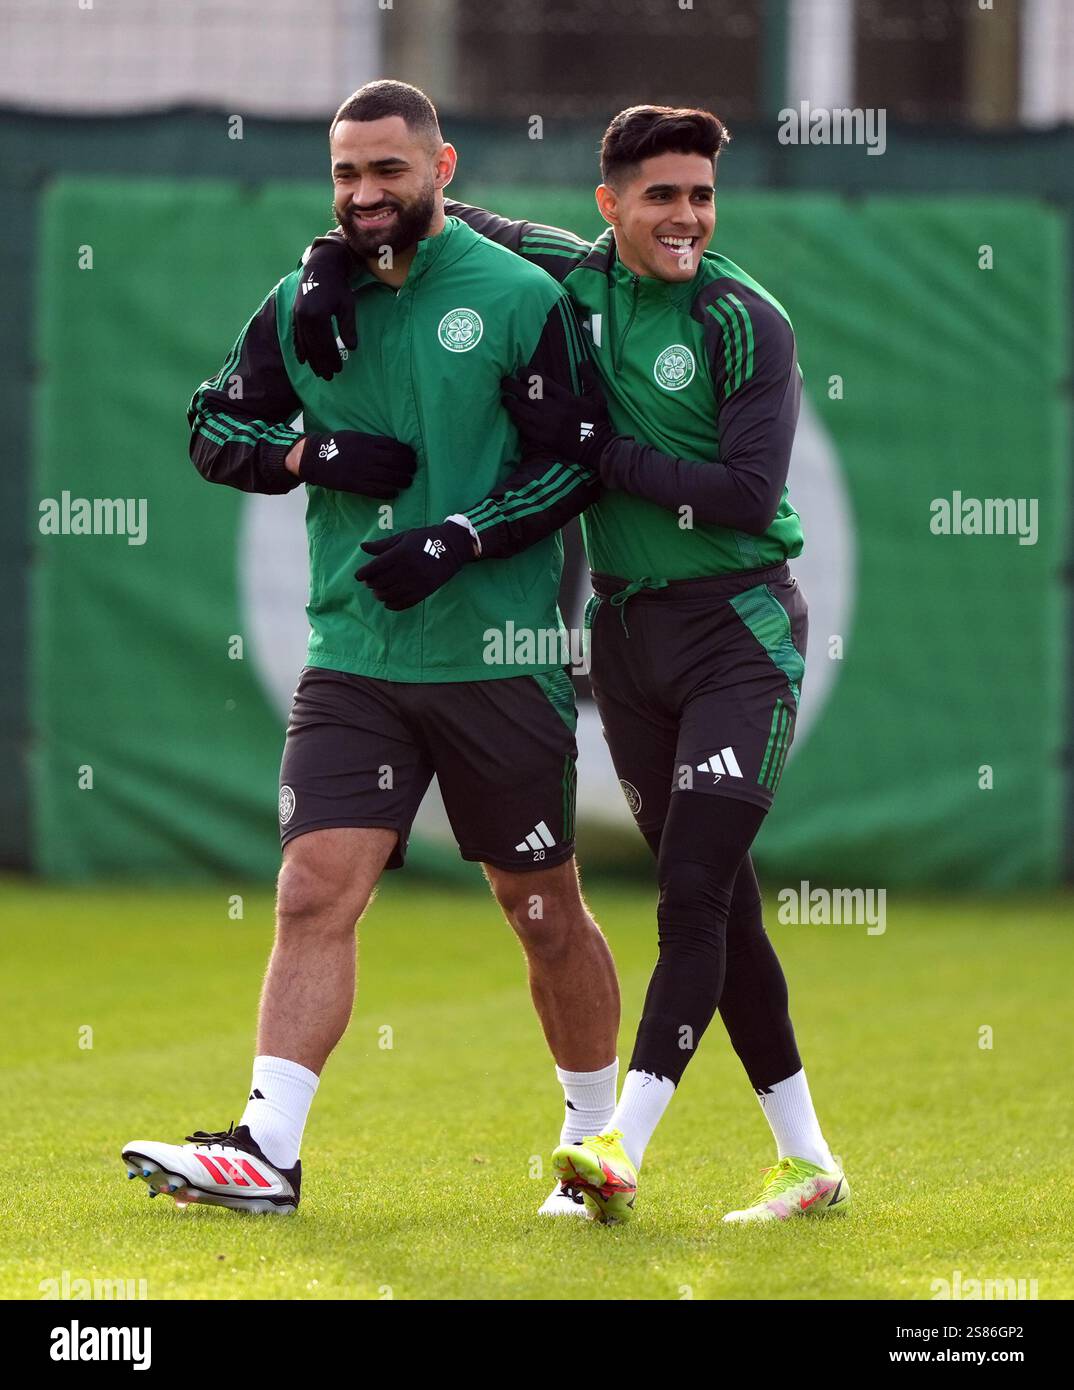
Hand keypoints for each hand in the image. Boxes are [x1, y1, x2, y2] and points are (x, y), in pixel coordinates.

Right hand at [292, 239, 357, 379]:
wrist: (321, 268)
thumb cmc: (338, 287)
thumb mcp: (347, 306)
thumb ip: (348, 327)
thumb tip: (351, 348)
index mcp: (318, 316)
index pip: (325, 344)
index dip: (331, 358)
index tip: (339, 370)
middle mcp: (304, 318)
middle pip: (313, 347)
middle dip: (321, 363)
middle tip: (329, 377)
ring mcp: (297, 316)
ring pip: (304, 344)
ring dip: (311, 360)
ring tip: (319, 373)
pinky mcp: (294, 315)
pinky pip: (296, 336)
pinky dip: (299, 349)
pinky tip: (303, 360)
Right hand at [299, 431, 415, 497]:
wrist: (314, 458)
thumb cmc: (335, 445)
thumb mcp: (355, 436)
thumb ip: (372, 441)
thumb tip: (391, 446)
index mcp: (368, 442)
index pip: (396, 446)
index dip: (407, 452)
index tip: (412, 456)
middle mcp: (369, 456)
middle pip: (398, 462)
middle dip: (409, 466)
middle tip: (413, 470)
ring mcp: (363, 472)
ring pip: (391, 477)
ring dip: (404, 480)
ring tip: (407, 482)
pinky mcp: (357, 485)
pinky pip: (379, 490)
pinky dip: (390, 492)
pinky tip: (395, 492)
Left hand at [354, 521, 475, 610]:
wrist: (452, 547)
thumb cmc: (425, 539)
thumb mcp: (403, 537)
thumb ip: (382, 545)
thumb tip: (362, 547)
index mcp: (400, 553)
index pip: (375, 567)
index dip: (363, 573)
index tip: (358, 576)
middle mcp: (407, 569)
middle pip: (380, 582)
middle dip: (371, 584)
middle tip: (370, 583)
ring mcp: (416, 582)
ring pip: (390, 594)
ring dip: (380, 595)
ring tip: (378, 593)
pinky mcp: (424, 592)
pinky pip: (404, 603)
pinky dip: (393, 605)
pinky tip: (388, 602)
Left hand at [501, 359, 612, 464]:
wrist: (596, 447)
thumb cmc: (597, 421)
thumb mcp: (597, 397)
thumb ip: (589, 378)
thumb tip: (583, 361)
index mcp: (565, 398)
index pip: (541, 381)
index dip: (526, 374)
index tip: (519, 371)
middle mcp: (553, 409)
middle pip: (527, 394)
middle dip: (513, 386)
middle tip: (504, 381)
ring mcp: (547, 425)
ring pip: (522, 411)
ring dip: (511, 403)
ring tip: (504, 398)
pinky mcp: (544, 438)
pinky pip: (525, 427)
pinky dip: (516, 419)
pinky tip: (511, 414)